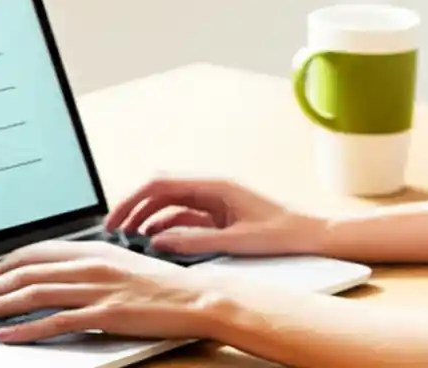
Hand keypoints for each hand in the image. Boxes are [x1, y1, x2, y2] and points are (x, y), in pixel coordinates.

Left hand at [0, 240, 226, 342]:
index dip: (0, 266)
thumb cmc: (161, 285)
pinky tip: (7, 335)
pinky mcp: (105, 314)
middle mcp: (89, 264)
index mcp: (91, 248)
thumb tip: (55, 273)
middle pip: (25, 273)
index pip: (33, 252)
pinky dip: (27, 329)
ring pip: (33, 294)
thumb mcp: (119, 263)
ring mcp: (97, 289)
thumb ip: (87, 265)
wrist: (196, 296)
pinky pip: (57, 321)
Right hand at [104, 177, 327, 255]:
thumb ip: (195, 242)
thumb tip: (157, 241)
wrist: (313, 234)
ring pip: (170, 204)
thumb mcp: (236, 241)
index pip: (161, 184)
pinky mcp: (218, 215)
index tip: (116, 218)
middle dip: (135, 207)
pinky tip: (156, 241)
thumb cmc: (283, 233)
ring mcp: (214, 200)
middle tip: (114, 229)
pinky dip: (166, 227)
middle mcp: (211, 187)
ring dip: (148, 218)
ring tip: (130, 238)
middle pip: (161, 190)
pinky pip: (184, 216)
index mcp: (214, 184)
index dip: (133, 199)